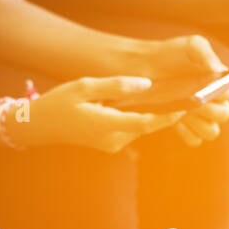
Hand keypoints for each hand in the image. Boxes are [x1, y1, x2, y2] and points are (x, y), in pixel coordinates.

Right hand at [12, 76, 184, 152]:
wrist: (40, 126)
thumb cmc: (59, 102)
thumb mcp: (85, 86)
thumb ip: (116, 86)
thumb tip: (146, 84)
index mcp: (106, 124)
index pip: (146, 122)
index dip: (169, 114)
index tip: (188, 103)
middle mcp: (113, 139)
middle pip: (148, 125)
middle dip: (167, 112)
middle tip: (188, 94)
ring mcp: (112, 144)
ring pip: (141, 127)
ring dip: (155, 114)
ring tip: (175, 95)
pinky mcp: (111, 144)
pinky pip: (132, 129)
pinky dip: (142, 118)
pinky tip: (151, 103)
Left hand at [131, 35, 228, 146]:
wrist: (143, 68)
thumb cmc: (170, 54)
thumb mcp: (191, 46)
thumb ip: (206, 54)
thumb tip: (218, 72)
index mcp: (219, 81)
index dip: (221, 93)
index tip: (206, 89)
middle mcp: (213, 101)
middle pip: (224, 114)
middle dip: (210, 110)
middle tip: (193, 104)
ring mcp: (199, 117)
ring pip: (211, 131)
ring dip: (200, 124)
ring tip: (183, 113)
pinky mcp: (184, 127)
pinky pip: (194, 139)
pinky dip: (188, 133)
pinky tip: (175, 121)